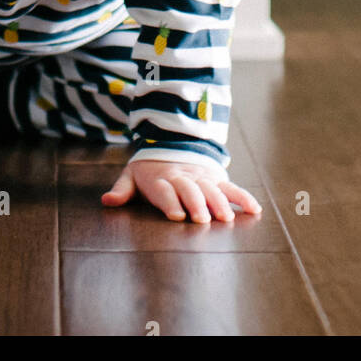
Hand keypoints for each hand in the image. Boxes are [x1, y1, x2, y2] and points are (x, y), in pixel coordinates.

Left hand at [102, 158, 261, 223]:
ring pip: (211, 188)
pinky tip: (254, 210)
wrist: (170, 142)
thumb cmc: (149, 169)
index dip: (170, 202)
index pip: (165, 191)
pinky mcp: (216, 177)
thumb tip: (106, 202)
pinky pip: (231, 186)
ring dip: (219, 202)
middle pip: (190, 190)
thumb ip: (122, 190)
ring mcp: (201, 177)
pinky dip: (243, 197)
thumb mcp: (131, 174)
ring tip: (225, 217)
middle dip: (196, 204)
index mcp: (160, 179)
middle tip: (202, 219)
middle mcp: (182, 177)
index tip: (176, 215)